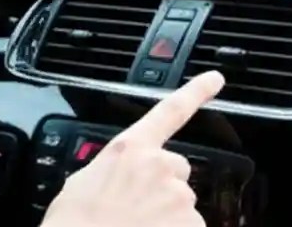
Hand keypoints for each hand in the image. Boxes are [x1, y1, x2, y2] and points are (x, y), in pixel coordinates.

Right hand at [43, 71, 226, 226]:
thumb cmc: (75, 223)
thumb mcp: (82, 183)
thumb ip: (111, 170)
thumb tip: (119, 178)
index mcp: (130, 149)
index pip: (169, 112)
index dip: (196, 92)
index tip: (216, 79)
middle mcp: (160, 166)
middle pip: (177, 171)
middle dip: (163, 188)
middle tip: (135, 209)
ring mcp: (179, 198)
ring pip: (182, 206)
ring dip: (166, 218)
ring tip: (135, 226)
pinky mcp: (193, 226)